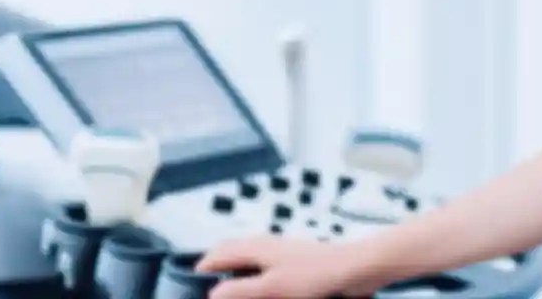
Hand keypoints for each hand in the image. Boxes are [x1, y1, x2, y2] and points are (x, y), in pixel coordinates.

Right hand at [196, 236, 384, 298]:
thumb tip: (212, 294)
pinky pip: (262, 273)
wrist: (354, 269)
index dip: (199, 272)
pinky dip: (253, 284)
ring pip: (245, 265)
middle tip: (206, 294)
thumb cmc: (316, 275)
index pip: (216, 255)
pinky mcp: (291, 266)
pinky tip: (257, 296)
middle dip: (214, 275)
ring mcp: (278, 255)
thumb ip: (239, 290)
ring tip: (228, 296)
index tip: (187, 290)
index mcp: (255, 246)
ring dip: (234, 280)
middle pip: (228, 257)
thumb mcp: (272, 288)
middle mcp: (264, 246)